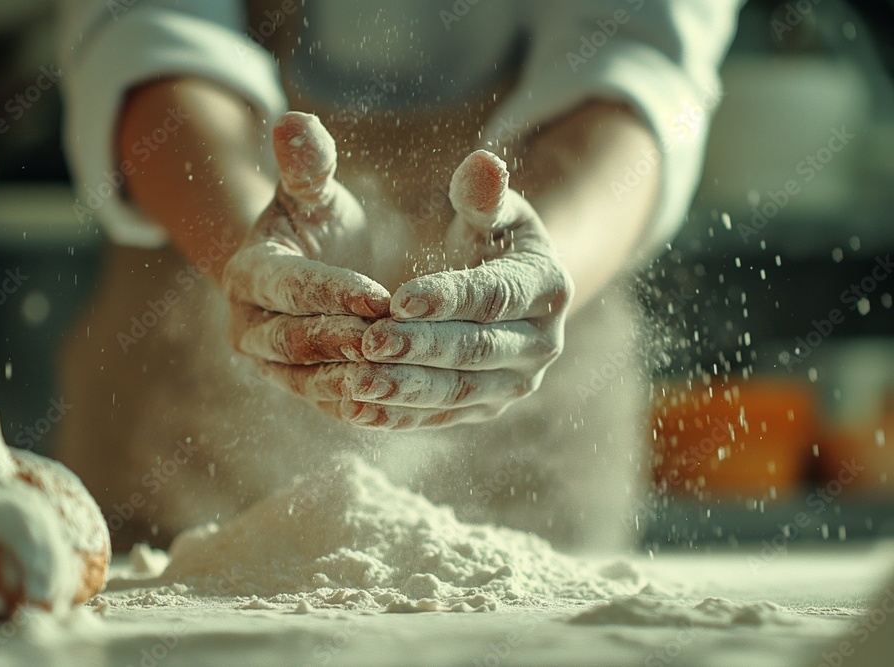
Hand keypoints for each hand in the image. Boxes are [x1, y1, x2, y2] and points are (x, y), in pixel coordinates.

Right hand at [223, 112, 389, 404]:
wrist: (301, 270)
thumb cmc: (314, 222)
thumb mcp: (311, 192)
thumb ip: (307, 164)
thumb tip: (294, 120)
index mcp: (248, 274)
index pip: (288, 286)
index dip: (332, 291)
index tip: (381, 295)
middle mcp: (248, 326)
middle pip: (293, 341)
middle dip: (342, 342)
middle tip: (394, 344)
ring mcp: (269, 365)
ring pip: (306, 380)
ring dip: (349, 382)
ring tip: (396, 381)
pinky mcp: (296, 389)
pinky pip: (324, 404)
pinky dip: (354, 407)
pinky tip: (392, 407)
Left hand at [345, 150, 571, 428]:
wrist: (503, 286)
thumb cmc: (486, 232)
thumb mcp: (488, 207)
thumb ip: (480, 193)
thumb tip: (484, 162)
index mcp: (548, 286)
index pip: (496, 295)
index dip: (448, 297)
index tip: (397, 297)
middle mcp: (542, 343)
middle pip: (478, 350)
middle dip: (421, 348)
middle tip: (369, 342)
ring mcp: (515, 382)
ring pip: (458, 391)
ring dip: (406, 390)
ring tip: (355, 382)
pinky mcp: (484, 408)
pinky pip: (440, 417)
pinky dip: (400, 417)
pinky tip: (358, 411)